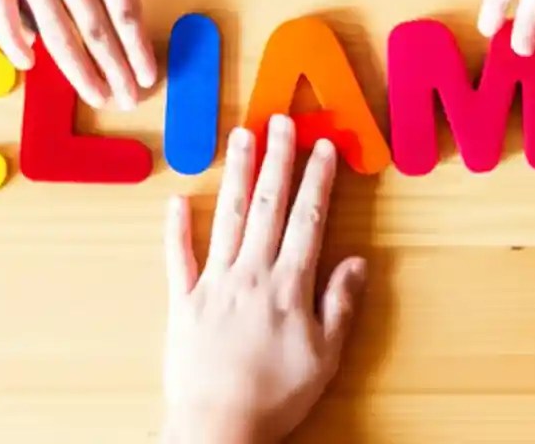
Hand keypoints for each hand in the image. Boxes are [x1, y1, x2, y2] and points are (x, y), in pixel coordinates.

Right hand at [0, 0, 176, 108]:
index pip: (126, 12)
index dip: (139, 49)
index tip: (150, 76)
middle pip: (96, 32)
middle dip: (116, 71)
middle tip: (128, 101)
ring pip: (57, 33)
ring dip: (78, 71)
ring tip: (96, 96)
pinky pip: (4, 16)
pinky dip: (15, 41)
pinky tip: (30, 64)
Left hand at [162, 116, 366, 443]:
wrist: (217, 427)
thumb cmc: (275, 397)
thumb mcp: (325, 357)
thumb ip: (340, 305)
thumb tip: (357, 262)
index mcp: (288, 285)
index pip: (308, 220)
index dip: (317, 180)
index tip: (323, 146)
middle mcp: (250, 273)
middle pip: (268, 206)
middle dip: (278, 161)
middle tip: (282, 122)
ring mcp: (213, 284)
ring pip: (227, 218)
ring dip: (237, 175)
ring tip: (242, 137)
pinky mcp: (182, 302)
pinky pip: (178, 257)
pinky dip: (176, 228)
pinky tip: (177, 198)